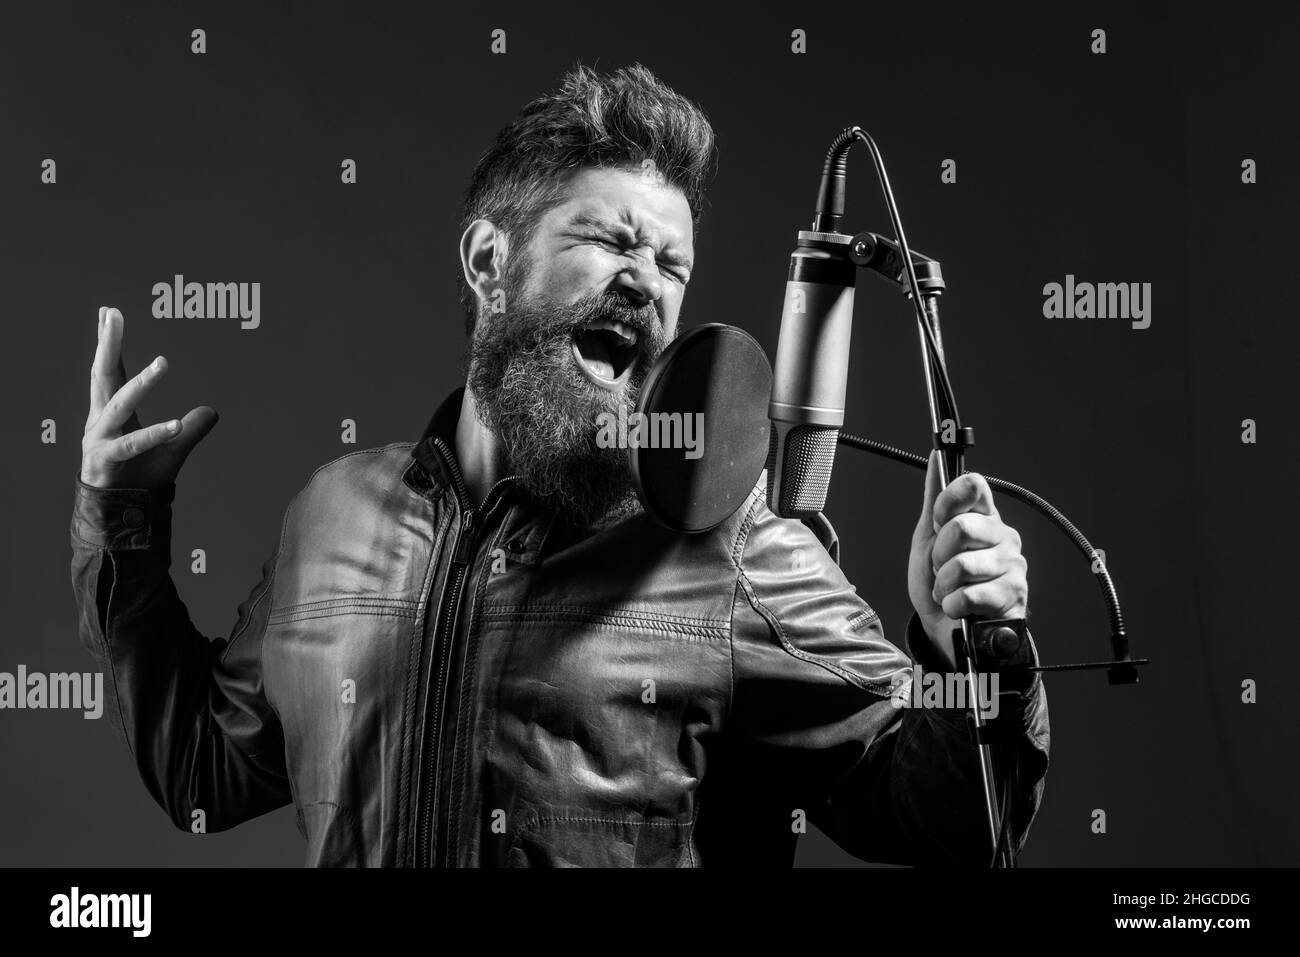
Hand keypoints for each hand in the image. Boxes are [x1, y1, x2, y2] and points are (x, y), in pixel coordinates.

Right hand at [80, 306, 218, 489]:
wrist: (119, 515)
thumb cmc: (139, 479)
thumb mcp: (174, 450)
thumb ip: (193, 429)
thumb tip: (212, 410)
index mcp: (111, 413)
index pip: (112, 371)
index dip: (110, 343)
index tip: (108, 312)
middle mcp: (101, 421)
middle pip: (104, 375)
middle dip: (107, 345)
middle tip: (112, 315)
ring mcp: (100, 441)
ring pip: (119, 405)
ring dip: (141, 384)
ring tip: (162, 363)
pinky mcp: (105, 462)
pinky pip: (132, 446)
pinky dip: (155, 435)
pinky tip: (177, 424)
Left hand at [907, 451, 1028, 668]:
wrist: (943, 626)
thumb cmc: (938, 580)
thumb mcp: (928, 537)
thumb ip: (935, 499)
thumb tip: (937, 457)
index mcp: (984, 516)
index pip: (973, 485)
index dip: (947, 502)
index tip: (937, 523)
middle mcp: (1003, 535)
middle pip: (961, 526)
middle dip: (938, 554)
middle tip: (940, 567)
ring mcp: (1012, 564)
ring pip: (963, 564)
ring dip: (943, 584)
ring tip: (949, 590)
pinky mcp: (1014, 594)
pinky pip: (970, 594)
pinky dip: (953, 605)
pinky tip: (959, 607)